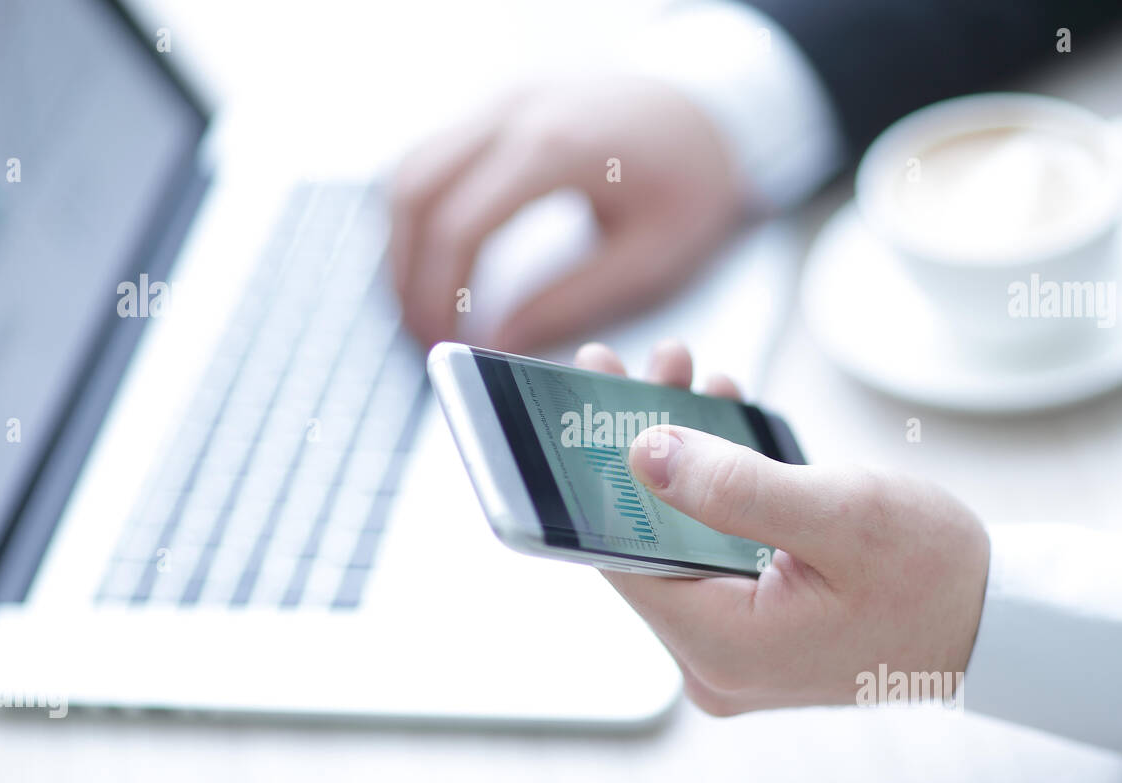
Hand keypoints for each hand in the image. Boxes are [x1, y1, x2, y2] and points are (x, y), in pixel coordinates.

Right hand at [389, 77, 746, 352]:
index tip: (444, 344)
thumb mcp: (650, 259)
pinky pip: (431, 155)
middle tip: (422, 334)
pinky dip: (420, 212)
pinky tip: (435, 260)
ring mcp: (501, 99)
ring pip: (411, 169)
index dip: (440, 295)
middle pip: (416, 192)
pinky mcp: (498, 105)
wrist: (718, 109)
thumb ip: (571, 303)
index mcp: (557, 147)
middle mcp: (515, 110)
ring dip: (404, 242)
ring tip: (422, 305)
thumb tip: (499, 341)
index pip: (461, 225)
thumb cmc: (696, 183)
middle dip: (406, 274)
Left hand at [574, 342, 990, 715]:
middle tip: (653, 363)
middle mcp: (712, 660)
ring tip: (693, 377)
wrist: (1001, 625)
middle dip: (645, 445)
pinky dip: (710, 491)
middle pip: (643, 541)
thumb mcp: (842, 515)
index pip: (619, 554)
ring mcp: (731, 650)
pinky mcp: (751, 630)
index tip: (595, 384)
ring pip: (675, 540)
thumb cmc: (936, 574)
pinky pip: (708, 552)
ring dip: (680, 458)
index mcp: (721, 645)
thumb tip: (642, 452)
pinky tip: (721, 422)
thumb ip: (735, 488)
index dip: (599, 467)